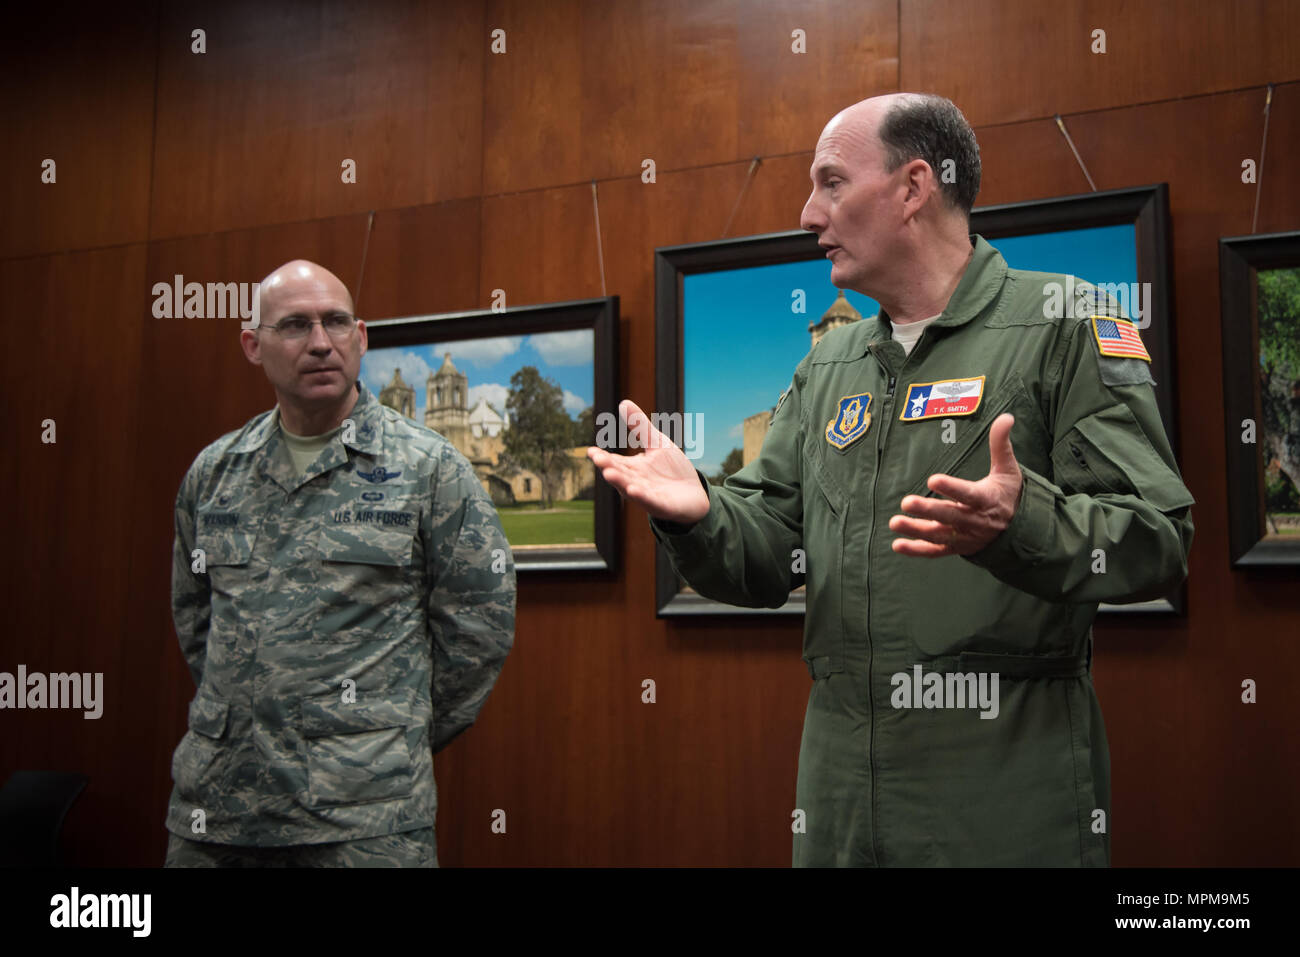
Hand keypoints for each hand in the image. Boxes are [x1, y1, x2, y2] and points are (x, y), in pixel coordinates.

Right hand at [587, 399, 710, 524]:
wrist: (695, 493)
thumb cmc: (673, 469)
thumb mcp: (656, 443)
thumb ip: (639, 426)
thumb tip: (623, 402)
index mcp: (633, 468)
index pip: (615, 461)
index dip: (603, 457)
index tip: (592, 451)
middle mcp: (636, 482)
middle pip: (620, 474)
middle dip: (609, 467)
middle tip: (598, 459)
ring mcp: (649, 495)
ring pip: (631, 488)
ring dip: (620, 482)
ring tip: (609, 474)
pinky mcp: (663, 506)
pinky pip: (651, 501)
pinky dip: (642, 496)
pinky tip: (634, 490)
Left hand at [888, 413, 1022, 556]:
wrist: (1020, 531)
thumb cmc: (1009, 495)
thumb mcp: (1008, 469)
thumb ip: (1001, 443)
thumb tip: (1007, 417)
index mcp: (986, 499)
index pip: (968, 494)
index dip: (952, 488)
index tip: (933, 479)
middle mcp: (974, 520)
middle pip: (949, 516)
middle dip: (928, 510)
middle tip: (906, 502)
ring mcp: (964, 536)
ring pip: (939, 535)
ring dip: (916, 530)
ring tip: (894, 522)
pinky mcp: (956, 547)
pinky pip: (935, 551)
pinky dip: (917, 550)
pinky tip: (897, 545)